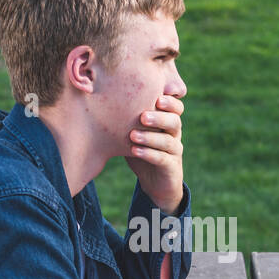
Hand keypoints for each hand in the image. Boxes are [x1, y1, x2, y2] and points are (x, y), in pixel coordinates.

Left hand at [126, 95, 183, 213]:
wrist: (155, 181)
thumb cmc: (143, 150)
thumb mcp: (135, 133)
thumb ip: (128, 119)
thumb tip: (102, 100)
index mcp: (168, 123)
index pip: (176, 108)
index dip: (170, 101)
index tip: (157, 97)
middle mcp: (174, 135)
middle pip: (174, 121)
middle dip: (159, 117)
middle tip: (143, 116)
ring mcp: (174, 151)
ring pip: (168, 141)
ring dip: (150, 137)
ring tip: (133, 135)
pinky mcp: (171, 167)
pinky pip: (162, 159)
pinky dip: (149, 154)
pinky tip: (135, 150)